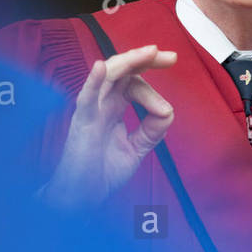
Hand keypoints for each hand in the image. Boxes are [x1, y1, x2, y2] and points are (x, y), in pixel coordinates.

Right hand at [40, 44, 176, 208]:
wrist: (82, 198)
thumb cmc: (102, 172)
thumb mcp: (136, 149)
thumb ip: (152, 130)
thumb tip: (168, 111)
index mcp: (113, 107)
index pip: (134, 83)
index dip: (153, 86)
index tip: (167, 108)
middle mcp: (102, 104)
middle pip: (123, 71)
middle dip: (146, 59)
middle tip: (169, 56)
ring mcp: (91, 111)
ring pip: (108, 76)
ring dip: (128, 61)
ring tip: (149, 53)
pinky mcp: (82, 124)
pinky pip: (86, 99)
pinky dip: (92, 82)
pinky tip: (100, 67)